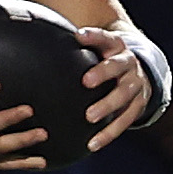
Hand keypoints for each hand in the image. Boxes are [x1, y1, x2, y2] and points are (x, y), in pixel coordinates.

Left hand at [75, 27, 148, 150]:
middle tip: (85, 82)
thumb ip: (72, 43)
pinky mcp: (139, 105)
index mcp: (115, 46)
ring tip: (89, 118)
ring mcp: (136, 84)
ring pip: (124, 94)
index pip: (105, 37)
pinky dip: (110, 132)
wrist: (138, 71)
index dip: (94, 36)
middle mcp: (128, 63)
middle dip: (103, 73)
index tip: (79, 36)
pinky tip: (93, 144)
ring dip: (107, 106)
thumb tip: (33, 29)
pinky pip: (126, 120)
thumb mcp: (96, 46)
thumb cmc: (104, 58)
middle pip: (118, 66)